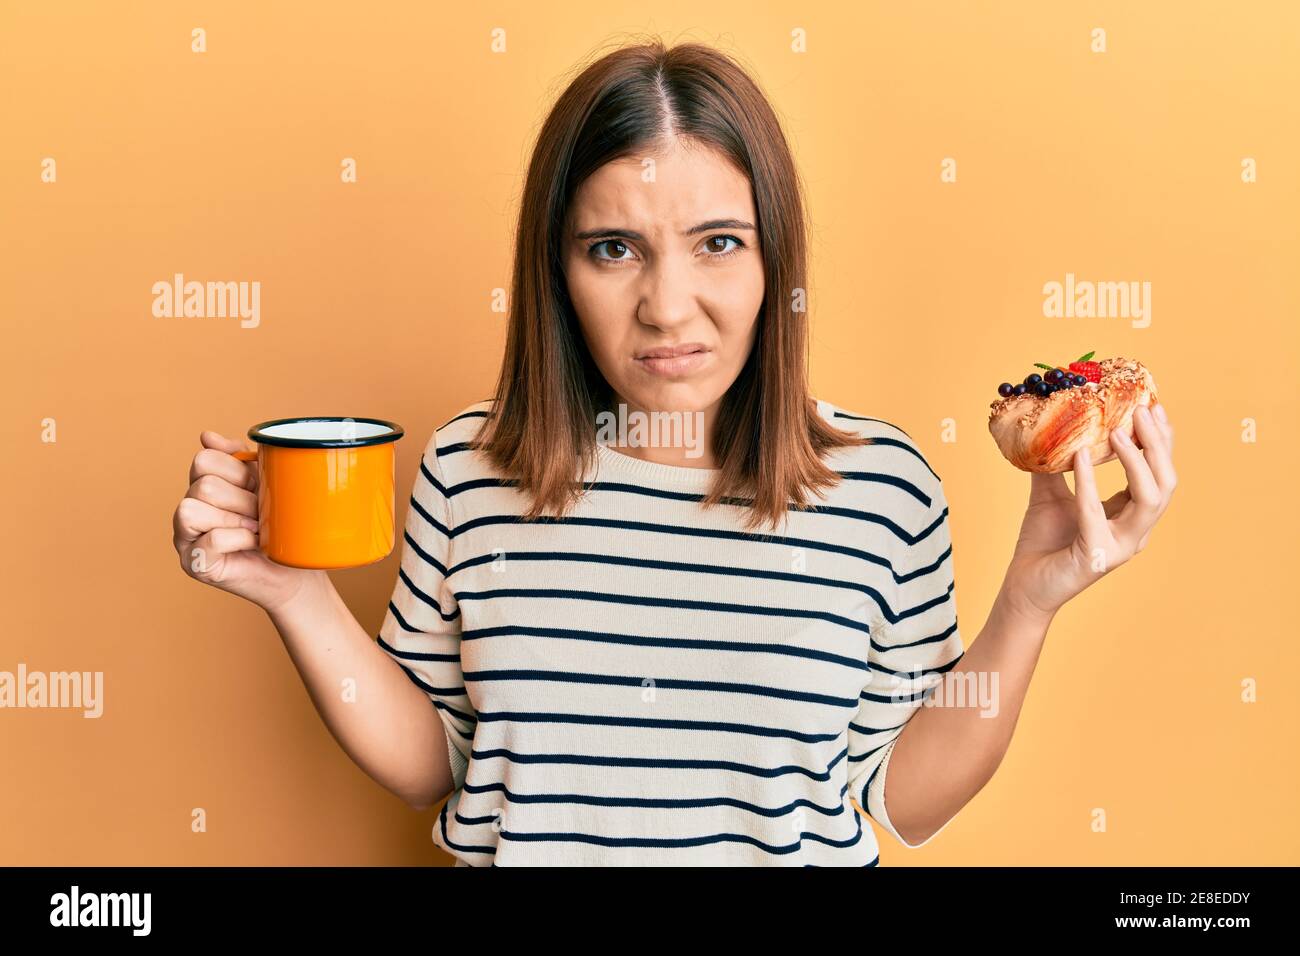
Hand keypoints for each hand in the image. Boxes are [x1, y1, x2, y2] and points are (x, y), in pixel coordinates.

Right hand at [172, 430, 323, 613]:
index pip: (204, 460)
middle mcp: (187, 510)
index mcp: (202, 486)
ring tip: (256, 529)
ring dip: (236, 518)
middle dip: (242, 499)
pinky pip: (210, 538)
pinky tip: (254, 544)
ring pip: (193, 508)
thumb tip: (206, 436)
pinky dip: (239, 539)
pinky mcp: (194, 564)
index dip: (239, 472)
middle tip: (262, 514)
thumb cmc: (281, 527)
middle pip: (203, 485)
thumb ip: (238, 459)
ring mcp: (185, 539)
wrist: (297, 570)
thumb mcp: (265, 484)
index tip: (260, 487)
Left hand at [1003, 403, 1176, 619]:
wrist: (1023, 586)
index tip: (1153, 406)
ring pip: (1150, 499)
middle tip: (1143, 411)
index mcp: (1130, 515)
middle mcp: (1135, 531)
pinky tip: (1081, 456)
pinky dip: (1089, 482)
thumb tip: (1053, 425)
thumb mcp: (1051, 494)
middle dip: (1158, 444)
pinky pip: (1097, 513)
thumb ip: (1058, 464)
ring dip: (1136, 461)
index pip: (1158, 473)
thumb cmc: (1042, 544)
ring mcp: (1120, 546)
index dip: (1160, 440)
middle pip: (1165, 482)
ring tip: (1117, 431)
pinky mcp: (1097, 557)